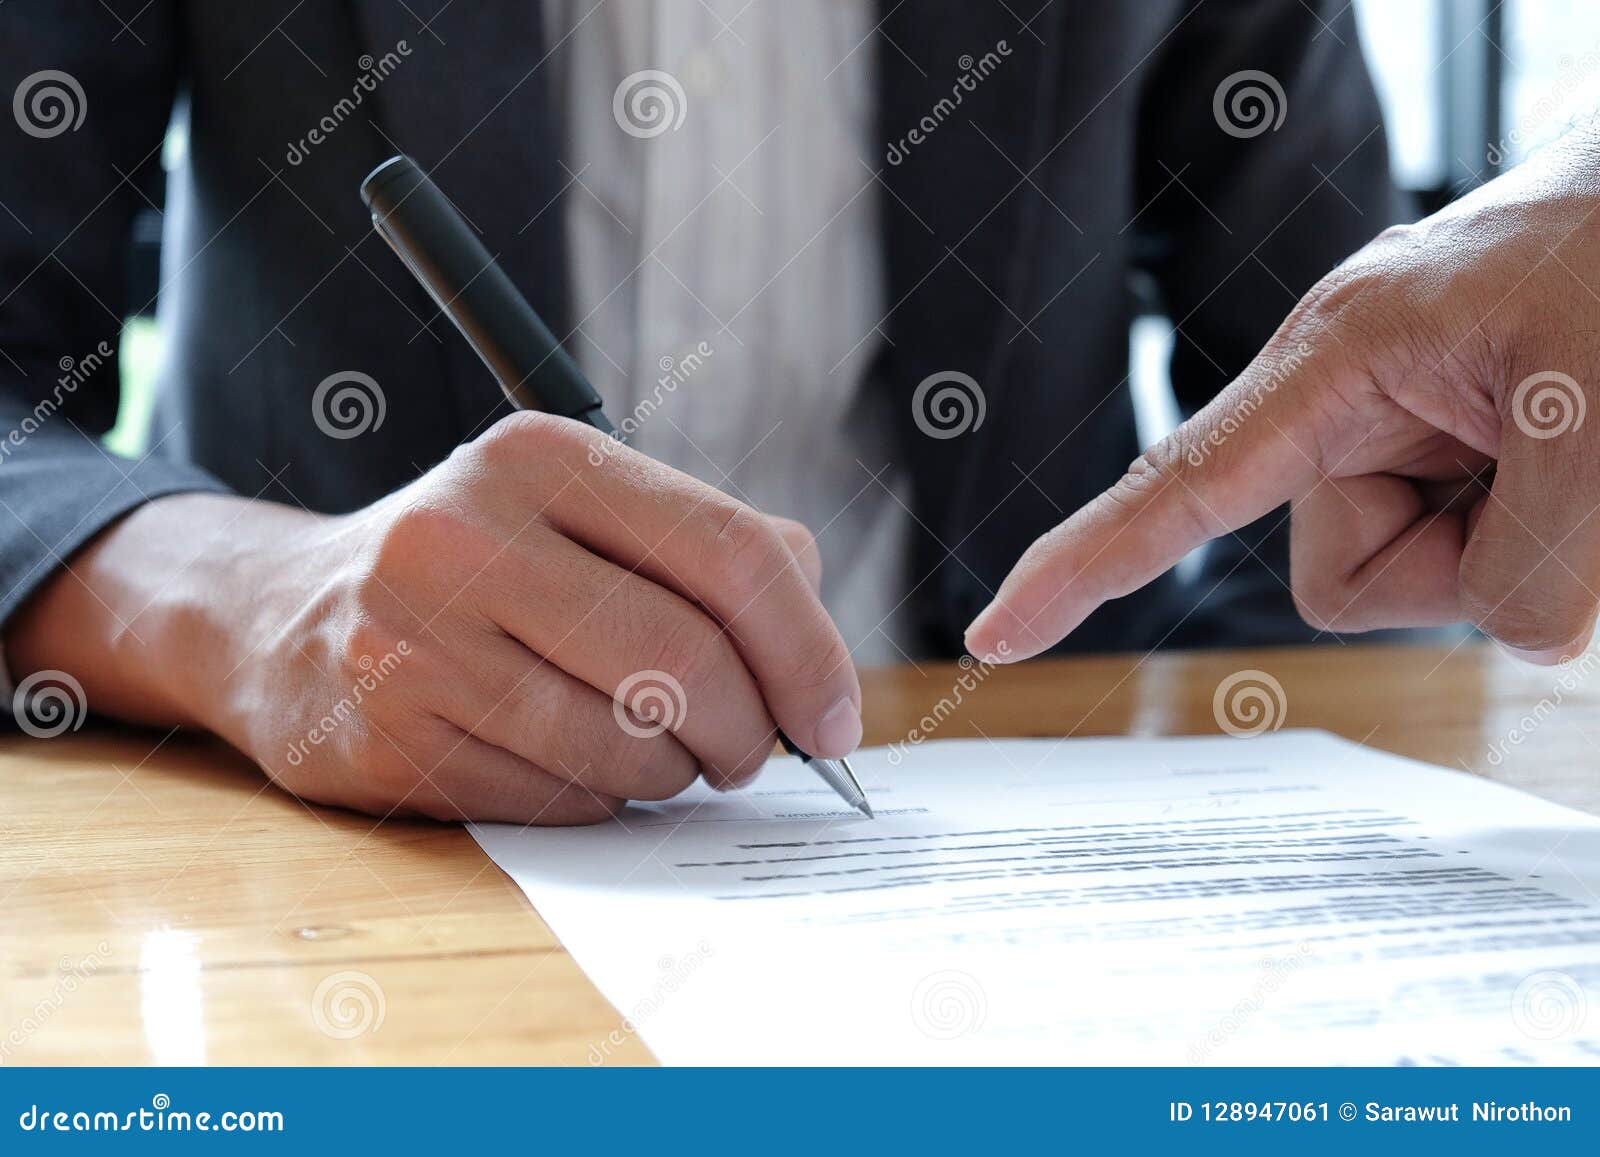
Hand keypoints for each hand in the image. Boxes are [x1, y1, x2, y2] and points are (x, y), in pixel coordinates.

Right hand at [8, 412, 858, 823]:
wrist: (288, 620)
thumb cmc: (481, 570)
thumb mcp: (585, 515)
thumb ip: (713, 554)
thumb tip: (817, 654)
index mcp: (542, 458)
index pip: (731, 553)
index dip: (809, 650)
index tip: (835, 720)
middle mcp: (467, 533)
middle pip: (687, 662)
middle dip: (750, 732)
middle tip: (752, 752)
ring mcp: (415, 638)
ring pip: (628, 745)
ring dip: (676, 772)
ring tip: (662, 752)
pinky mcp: (388, 735)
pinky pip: (561, 798)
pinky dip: (604, 799)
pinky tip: (580, 766)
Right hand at [966, 127, 1599, 665]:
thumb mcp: (1593, 409)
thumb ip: (1544, 561)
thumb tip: (1519, 635)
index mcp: (1337, 359)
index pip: (1181, 486)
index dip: (1082, 567)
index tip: (999, 631)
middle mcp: (1348, 408)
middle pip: (1343, 579)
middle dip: (1454, 565)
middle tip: (1558, 470)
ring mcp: (1400, 441)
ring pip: (1417, 585)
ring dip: (1510, 551)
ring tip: (1574, 447)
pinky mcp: (1450, 466)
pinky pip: (1476, 566)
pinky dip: (1545, 540)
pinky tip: (1576, 458)